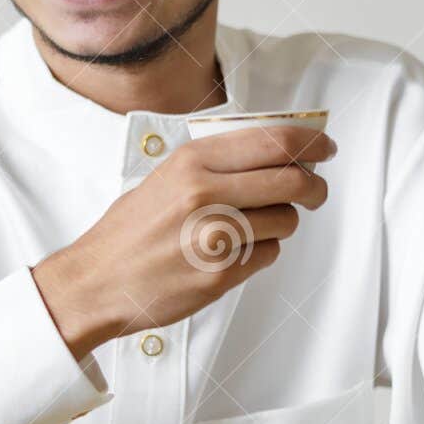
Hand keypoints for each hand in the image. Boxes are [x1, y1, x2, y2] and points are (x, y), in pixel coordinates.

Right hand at [32, 125, 334, 358]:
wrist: (97, 282)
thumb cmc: (130, 232)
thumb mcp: (165, 177)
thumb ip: (215, 162)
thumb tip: (274, 151)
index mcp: (192, 161)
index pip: (275, 140)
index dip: (312, 142)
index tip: (325, 148)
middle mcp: (206, 194)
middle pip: (293, 180)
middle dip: (315, 186)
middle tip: (315, 190)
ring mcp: (215, 236)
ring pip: (286, 220)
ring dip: (283, 222)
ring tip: (255, 227)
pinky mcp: (220, 274)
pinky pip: (269, 254)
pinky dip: (262, 252)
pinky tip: (234, 252)